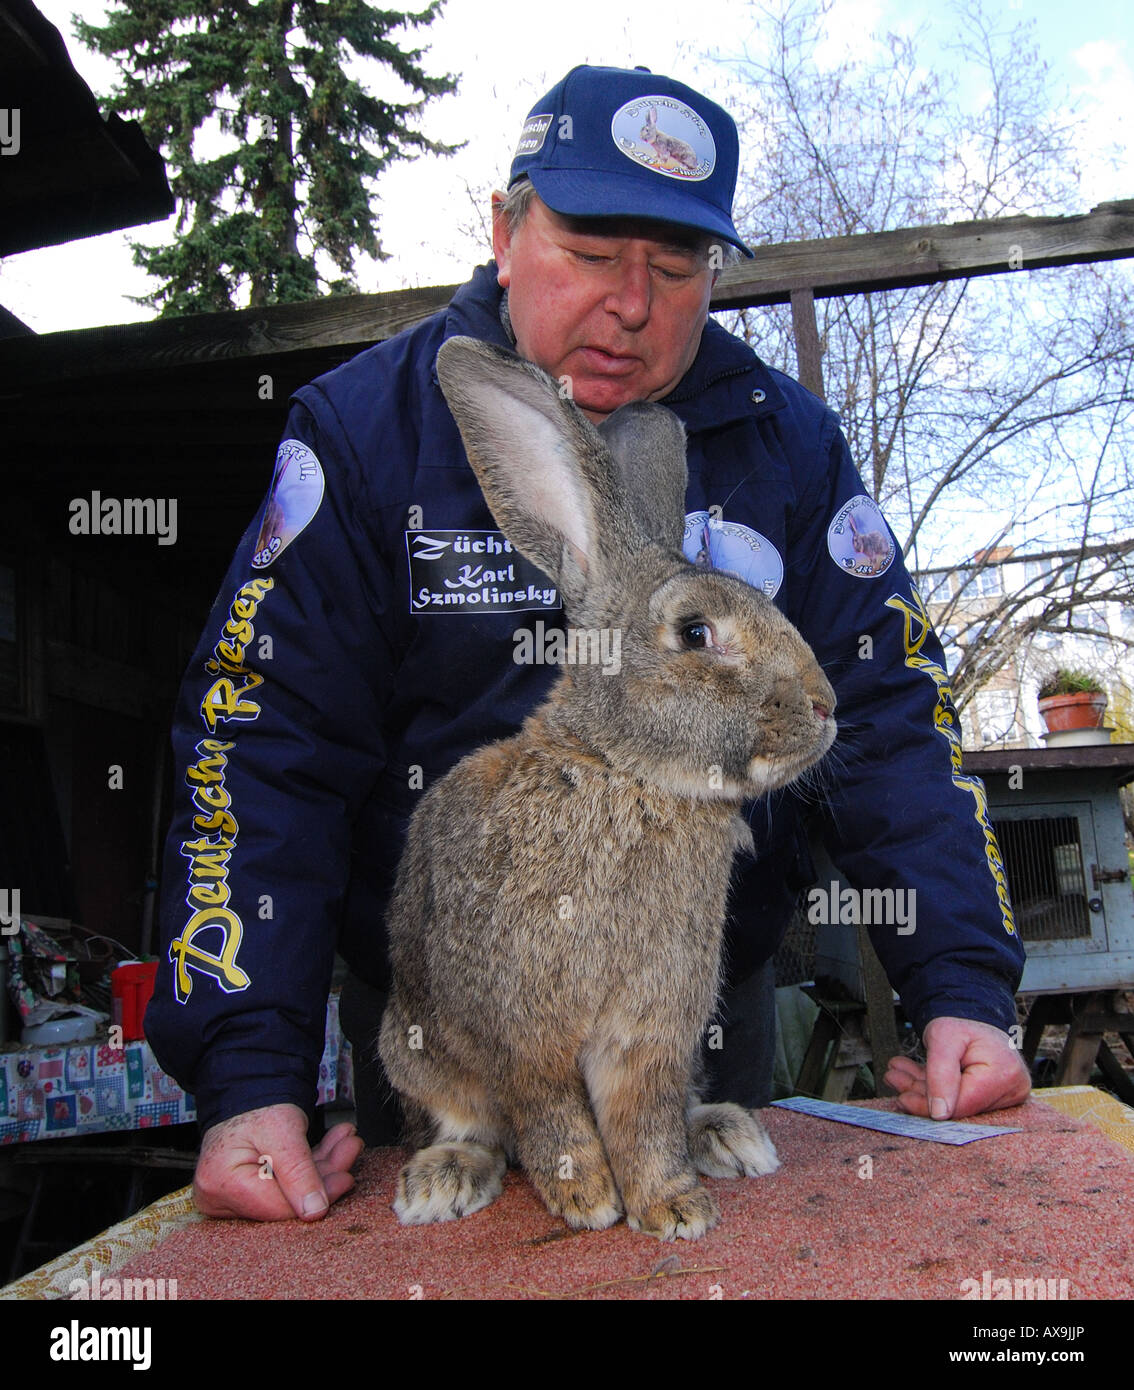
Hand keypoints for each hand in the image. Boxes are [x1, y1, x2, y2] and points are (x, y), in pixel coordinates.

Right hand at [193, 1102, 363, 1220]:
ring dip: (323, 1166)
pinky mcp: (247, 1189)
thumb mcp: (280, 1132)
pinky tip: (334, 1145)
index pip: (278, 1207)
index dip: (317, 1197)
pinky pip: (287, 1184)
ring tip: (347, 1143)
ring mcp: (232, 1196)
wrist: (244, 1088)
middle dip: (324, 1174)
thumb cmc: (255, 1104)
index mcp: (221, 1185)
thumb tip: (315, 1211)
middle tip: (351, 1149)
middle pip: (286, 1200)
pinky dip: (311, 1165)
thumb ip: (298, 1171)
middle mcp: (220, 1197)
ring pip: (291, 1192)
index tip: (346, 1178)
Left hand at [885, 1016, 1030, 1120]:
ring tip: (897, 1075)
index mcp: (1005, 1074)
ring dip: (923, 1089)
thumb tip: (939, 1114)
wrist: (973, 1015)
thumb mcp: (944, 1038)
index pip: (963, 1104)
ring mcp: (1007, 1095)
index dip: (929, 1106)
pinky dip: (933, 1088)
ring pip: (955, 1103)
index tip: (903, 1099)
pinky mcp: (995, 1097)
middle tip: (893, 1079)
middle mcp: (1013, 1090)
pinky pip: (959, 1098)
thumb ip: (941, 1074)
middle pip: (959, 1105)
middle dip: (921, 1094)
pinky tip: (911, 1077)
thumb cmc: (962, 1021)